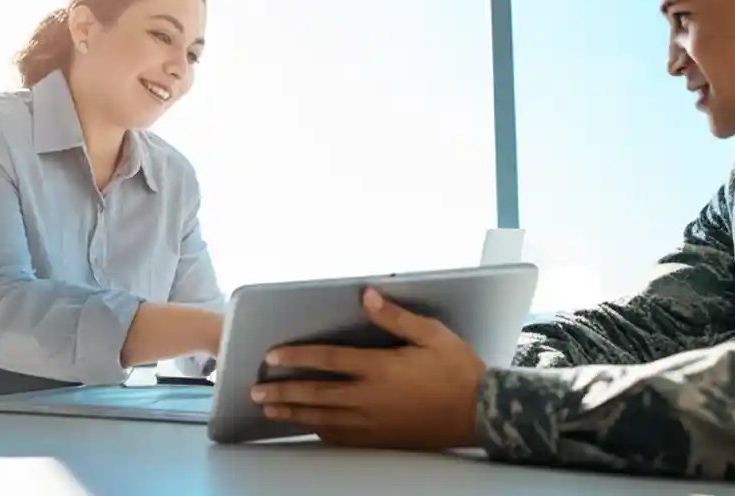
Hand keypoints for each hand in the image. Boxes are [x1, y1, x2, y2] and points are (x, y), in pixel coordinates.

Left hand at [250, 288, 486, 449]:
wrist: (479, 413)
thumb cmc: (458, 370)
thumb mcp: (432, 334)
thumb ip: (395, 317)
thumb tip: (367, 296)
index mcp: (380, 368)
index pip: (327, 360)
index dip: (297, 357)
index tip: (272, 356)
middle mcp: (369, 397)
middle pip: (316, 394)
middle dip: (283, 392)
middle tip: (255, 391)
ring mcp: (373, 422)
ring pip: (323, 418)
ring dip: (294, 414)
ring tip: (269, 410)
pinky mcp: (381, 439)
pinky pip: (342, 438)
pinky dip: (319, 431)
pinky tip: (308, 428)